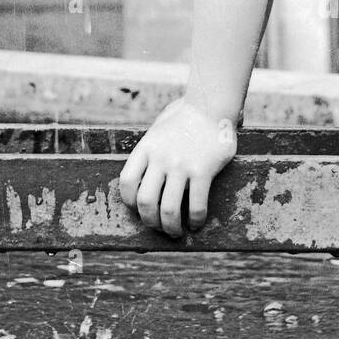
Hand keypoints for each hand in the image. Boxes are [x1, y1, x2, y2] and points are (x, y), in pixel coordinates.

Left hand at [118, 97, 237, 237]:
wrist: (211, 105)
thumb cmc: (184, 117)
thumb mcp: (158, 128)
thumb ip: (150, 150)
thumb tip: (145, 174)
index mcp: (146, 148)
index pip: (127, 182)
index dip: (130, 202)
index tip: (140, 209)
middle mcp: (160, 158)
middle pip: (145, 202)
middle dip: (150, 222)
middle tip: (159, 228)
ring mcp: (180, 164)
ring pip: (168, 210)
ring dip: (171, 228)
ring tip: (176, 233)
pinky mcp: (202, 170)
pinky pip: (196, 205)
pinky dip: (195, 220)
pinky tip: (197, 223)